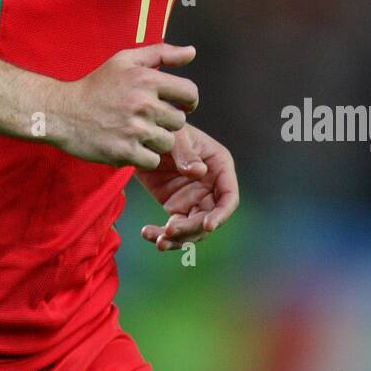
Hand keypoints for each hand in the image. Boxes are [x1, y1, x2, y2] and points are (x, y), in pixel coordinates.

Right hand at [45, 43, 199, 169]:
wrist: (62, 112)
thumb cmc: (96, 85)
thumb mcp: (125, 60)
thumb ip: (161, 53)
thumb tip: (192, 51)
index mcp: (146, 79)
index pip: (190, 92)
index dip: (188, 100)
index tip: (179, 104)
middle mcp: (143, 103)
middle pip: (180, 121)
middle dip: (167, 122)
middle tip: (148, 119)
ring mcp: (134, 129)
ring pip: (168, 142)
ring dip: (156, 141)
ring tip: (137, 132)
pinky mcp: (125, 152)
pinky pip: (152, 160)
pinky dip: (143, 157)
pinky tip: (129, 145)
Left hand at [137, 121, 238, 249]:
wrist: (142, 135)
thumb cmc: (166, 128)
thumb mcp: (176, 135)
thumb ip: (186, 153)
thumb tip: (198, 172)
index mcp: (220, 167)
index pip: (228, 197)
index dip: (221, 215)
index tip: (207, 226)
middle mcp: (211, 186)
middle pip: (209, 218)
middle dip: (191, 229)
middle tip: (170, 231)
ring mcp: (194, 199)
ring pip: (192, 228)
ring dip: (177, 238)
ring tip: (158, 241)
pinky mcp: (176, 207)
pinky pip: (173, 227)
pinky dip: (162, 235)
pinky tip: (148, 234)